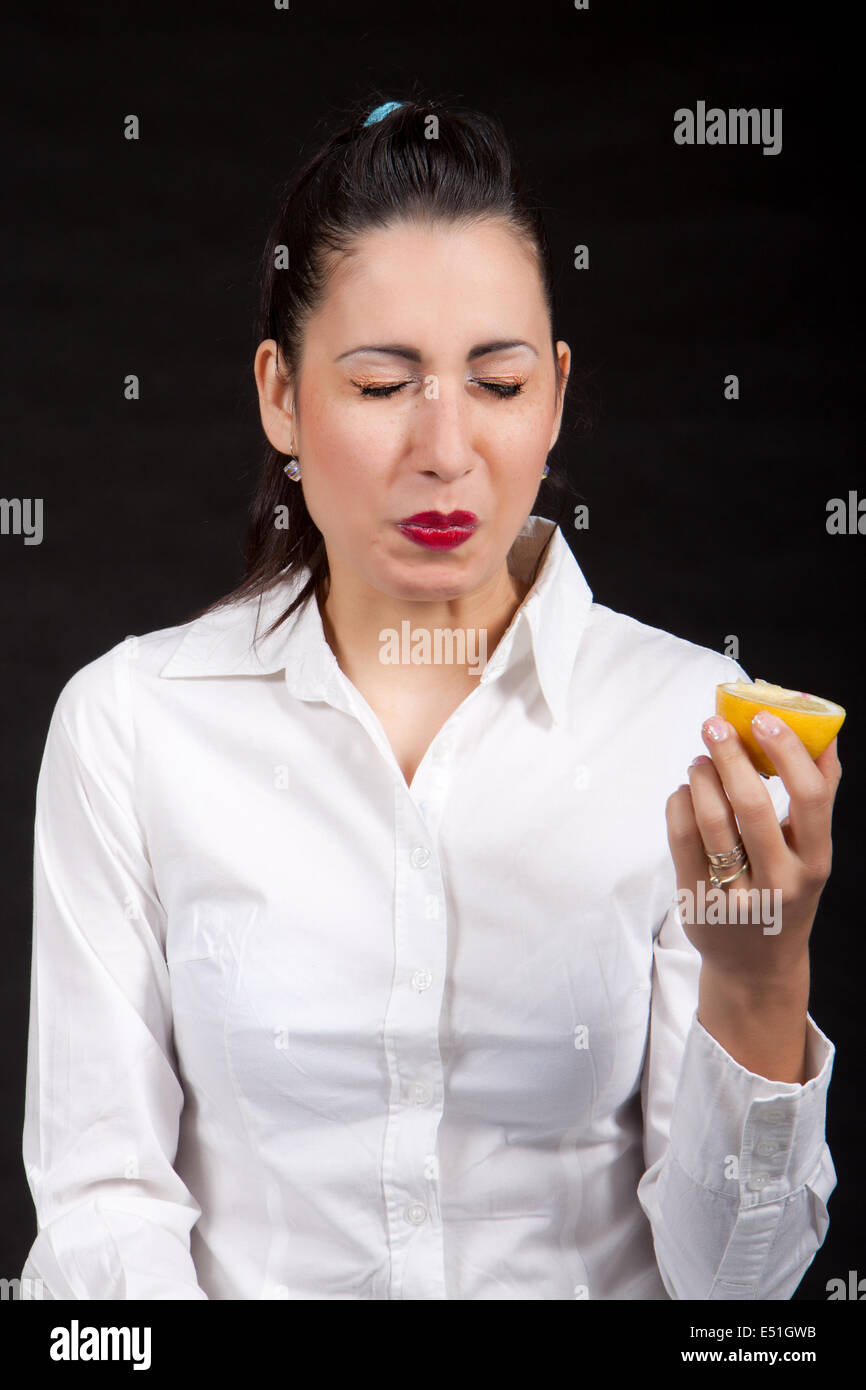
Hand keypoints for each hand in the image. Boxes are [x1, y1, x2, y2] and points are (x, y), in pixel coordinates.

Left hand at [665, 712, 841, 985]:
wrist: (756, 965)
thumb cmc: (787, 891)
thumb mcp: (812, 853)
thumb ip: (819, 797)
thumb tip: (824, 734)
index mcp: (814, 863)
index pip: (810, 798)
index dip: (787, 752)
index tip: (765, 718)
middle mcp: (779, 882)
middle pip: (751, 806)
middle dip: (730, 756)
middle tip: (715, 724)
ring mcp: (735, 895)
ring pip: (710, 821)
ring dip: (700, 777)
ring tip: (699, 759)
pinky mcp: (696, 900)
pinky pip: (680, 838)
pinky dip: (679, 803)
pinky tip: (685, 792)